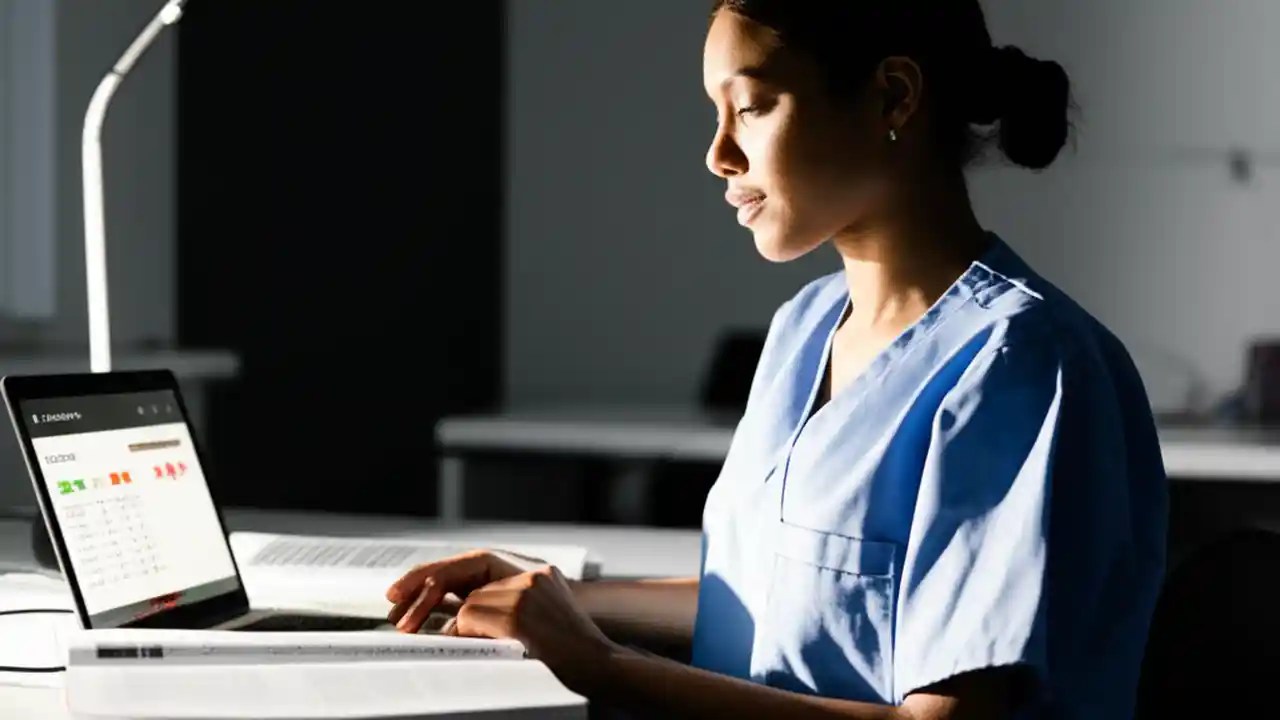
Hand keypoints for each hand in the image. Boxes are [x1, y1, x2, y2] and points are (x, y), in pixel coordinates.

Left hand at [385, 551, 616, 692]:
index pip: (477, 563)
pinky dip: (467, 635)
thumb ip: (499, 610)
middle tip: (393, 601)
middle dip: (426, 586)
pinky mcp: (519, 613)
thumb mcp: (534, 624)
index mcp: (537, 573)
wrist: (602, 669)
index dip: (441, 571)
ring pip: (468, 603)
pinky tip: (487, 646)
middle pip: (466, 572)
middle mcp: (532, 575)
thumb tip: (453, 617)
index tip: (408, 585)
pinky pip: (471, 619)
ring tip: (485, 639)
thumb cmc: (569, 656)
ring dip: (462, 626)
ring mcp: (526, 591)